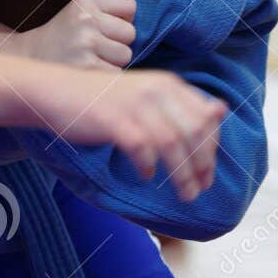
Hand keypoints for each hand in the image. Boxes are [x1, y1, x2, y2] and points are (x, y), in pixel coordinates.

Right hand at [18, 0, 136, 69]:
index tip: (105, 28)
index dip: (122, 20)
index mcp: (86, 1)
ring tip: (91, 59)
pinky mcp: (88, 69)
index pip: (130, 6)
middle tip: (96, 47)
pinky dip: (107, 77)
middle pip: (130, 33)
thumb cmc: (65, 36)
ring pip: (126, 55)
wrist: (30, 59)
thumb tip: (150, 22)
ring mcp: (86, 45)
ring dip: (113, 61)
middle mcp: (86, 20)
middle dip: (118, 43)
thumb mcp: (81, 11)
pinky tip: (88, 73)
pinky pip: (117, 73)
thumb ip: (110, 10)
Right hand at [41, 69, 226, 201]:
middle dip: (203, 165)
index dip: (212, 148)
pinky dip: (149, 166)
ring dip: (182, 174)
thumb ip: (181, 104)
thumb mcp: (147, 95)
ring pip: (173, 144)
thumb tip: (221, 111)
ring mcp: (136, 105)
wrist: (56, 92)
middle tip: (201, 189)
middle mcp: (156, 90)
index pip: (205, 118)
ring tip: (185, 194)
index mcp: (168, 84)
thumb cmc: (103, 100)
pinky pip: (143, 149)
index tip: (209, 172)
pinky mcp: (115, 120)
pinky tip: (147, 176)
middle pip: (194, 133)